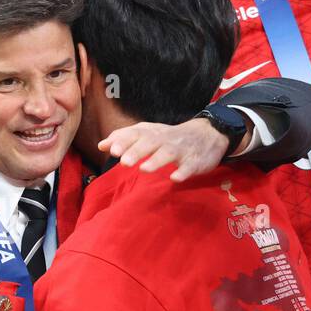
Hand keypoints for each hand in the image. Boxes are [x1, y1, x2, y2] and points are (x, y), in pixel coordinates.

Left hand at [98, 119, 232, 182]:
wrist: (208, 134)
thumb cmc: (170, 137)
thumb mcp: (148, 133)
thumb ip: (125, 138)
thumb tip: (102, 145)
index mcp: (152, 132)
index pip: (136, 133)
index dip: (124, 141)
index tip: (111, 150)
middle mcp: (165, 139)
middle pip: (150, 142)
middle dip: (136, 151)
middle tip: (123, 161)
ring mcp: (181, 150)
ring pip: (168, 153)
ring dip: (156, 160)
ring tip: (144, 168)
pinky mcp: (195, 161)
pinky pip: (189, 166)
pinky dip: (182, 172)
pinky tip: (175, 178)